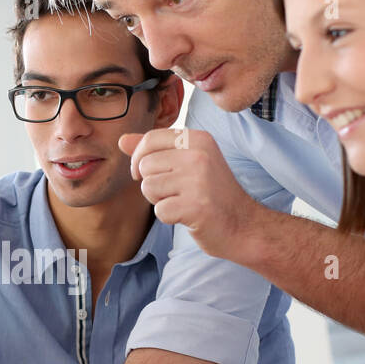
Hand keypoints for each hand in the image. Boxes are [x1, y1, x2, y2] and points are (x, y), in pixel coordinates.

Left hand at [120, 128, 257, 262]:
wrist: (243, 225)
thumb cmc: (212, 193)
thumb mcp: (188, 162)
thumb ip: (154, 150)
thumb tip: (121, 141)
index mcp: (197, 139)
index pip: (150, 139)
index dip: (139, 158)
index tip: (144, 173)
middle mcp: (198, 155)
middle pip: (145, 166)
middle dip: (153, 184)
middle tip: (177, 192)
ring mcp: (198, 180)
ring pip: (148, 188)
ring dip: (160, 201)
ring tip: (183, 202)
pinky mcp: (195, 206)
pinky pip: (159, 211)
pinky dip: (169, 217)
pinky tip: (188, 216)